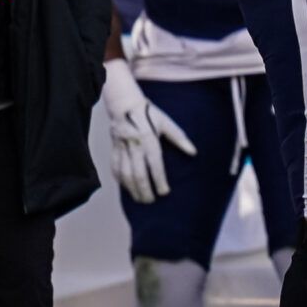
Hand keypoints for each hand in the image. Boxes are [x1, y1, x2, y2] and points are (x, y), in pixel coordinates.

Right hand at [102, 56, 197, 200]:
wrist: (124, 105)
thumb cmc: (149, 114)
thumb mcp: (166, 123)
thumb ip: (179, 138)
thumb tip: (193, 152)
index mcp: (148, 139)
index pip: (154, 164)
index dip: (159, 180)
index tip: (164, 192)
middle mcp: (134, 146)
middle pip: (138, 173)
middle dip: (144, 190)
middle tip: (151, 201)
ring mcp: (122, 148)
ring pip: (125, 173)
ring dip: (132, 189)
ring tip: (139, 199)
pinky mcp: (114, 149)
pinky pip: (115, 167)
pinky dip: (120, 179)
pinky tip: (126, 188)